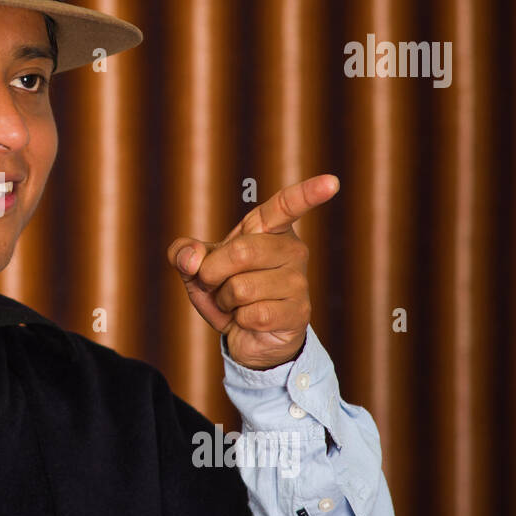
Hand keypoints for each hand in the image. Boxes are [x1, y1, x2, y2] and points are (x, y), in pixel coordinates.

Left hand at [166, 174, 339, 370]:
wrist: (244, 334)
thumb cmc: (223, 290)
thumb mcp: (196, 268)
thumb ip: (183, 253)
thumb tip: (191, 259)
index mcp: (268, 229)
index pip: (287, 206)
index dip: (308, 193)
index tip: (332, 181)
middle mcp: (291, 249)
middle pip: (241, 251)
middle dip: (211, 273)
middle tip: (215, 283)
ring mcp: (298, 281)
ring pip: (242, 288)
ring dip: (225, 300)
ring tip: (236, 303)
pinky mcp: (299, 312)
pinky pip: (253, 314)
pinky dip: (238, 320)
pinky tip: (248, 319)